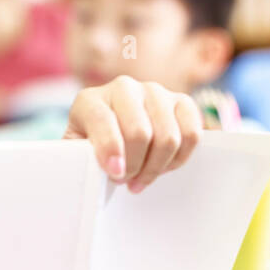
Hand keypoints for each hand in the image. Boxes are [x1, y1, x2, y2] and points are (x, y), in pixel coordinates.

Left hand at [63, 77, 201, 192]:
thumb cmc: (93, 145)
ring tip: (141, 177)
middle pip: (139, 133)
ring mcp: (155, 92)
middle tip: (126, 180)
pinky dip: (180, 157)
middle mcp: (123, 88)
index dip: (110, 150)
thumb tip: (95, 168)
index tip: (115, 174)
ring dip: (156, 166)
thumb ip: (78, 157)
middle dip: (135, 166)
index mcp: (91, 100)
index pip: (102, 121)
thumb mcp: (76, 151)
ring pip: (168, 137)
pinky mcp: (181, 101)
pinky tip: (163, 167)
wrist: (114, 132)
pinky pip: (192, 133)